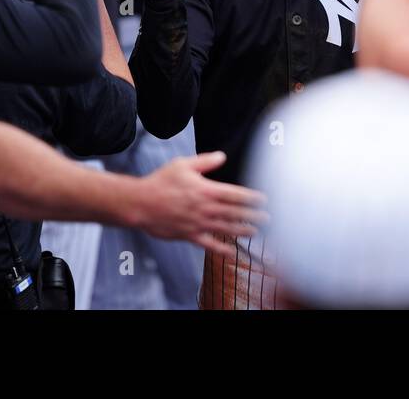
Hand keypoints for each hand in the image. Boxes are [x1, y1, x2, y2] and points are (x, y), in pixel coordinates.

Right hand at [134, 152, 266, 255]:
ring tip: (256, 232)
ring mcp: (198, 223)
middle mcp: (205, 208)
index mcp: (205, 189)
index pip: (235, 194)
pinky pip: (209, 244)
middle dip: (253, 215)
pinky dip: (222, 248)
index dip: (252, 198)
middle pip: (235, 213)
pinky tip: (232, 251)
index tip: (264, 200)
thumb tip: (222, 156)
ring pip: (226, 229)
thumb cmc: (160, 182)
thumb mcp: (182, 164)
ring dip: (243, 230)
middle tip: (268, 218)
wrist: (140, 203)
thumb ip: (205, 161)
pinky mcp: (189, 235)